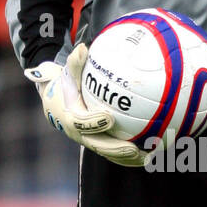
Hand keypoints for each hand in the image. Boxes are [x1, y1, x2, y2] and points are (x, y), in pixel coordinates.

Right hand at [24, 45, 146, 166]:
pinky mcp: (98, 145)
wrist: (57, 104)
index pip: (81, 123)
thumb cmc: (66, 86)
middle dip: (116, 148)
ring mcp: (89, 141)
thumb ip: (75, 63)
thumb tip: (82, 48)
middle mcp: (79, 134)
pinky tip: (149, 156)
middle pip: (98, 145)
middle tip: (133, 148)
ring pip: (109, 153)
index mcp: (71, 117)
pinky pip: (115, 155)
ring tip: (147, 157)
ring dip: (127, 158)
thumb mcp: (68, 74)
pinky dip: (130, 158)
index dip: (94, 122)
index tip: (109, 118)